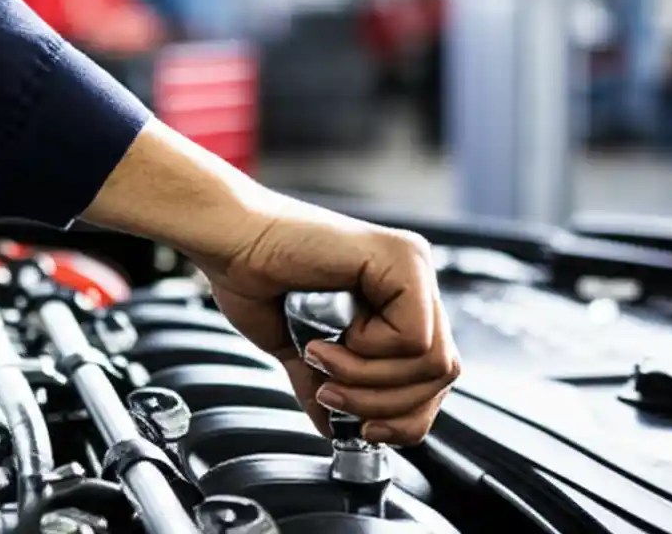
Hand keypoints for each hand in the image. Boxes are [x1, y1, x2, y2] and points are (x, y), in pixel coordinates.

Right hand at [192, 196, 459, 443]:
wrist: (229, 241)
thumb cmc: (253, 276)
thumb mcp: (297, 349)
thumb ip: (325, 384)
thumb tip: (337, 429)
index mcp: (397, 298)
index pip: (433, 375)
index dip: (401, 414)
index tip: (357, 426)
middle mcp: (414, 279)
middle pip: (442, 373)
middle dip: (386, 406)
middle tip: (332, 394)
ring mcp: (412, 265)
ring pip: (432, 361)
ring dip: (370, 381)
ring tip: (323, 362)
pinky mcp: (401, 259)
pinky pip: (412, 337)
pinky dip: (366, 353)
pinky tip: (326, 338)